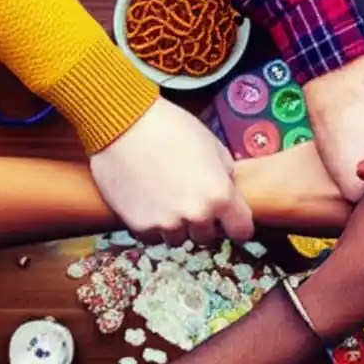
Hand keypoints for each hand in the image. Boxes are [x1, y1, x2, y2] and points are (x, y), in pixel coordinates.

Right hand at [90, 98, 252, 246]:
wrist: (123, 125)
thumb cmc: (171, 128)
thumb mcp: (212, 145)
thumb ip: (225, 173)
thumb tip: (227, 188)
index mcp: (220, 195)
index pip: (241, 231)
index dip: (236, 225)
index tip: (230, 220)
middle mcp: (197, 215)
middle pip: (207, 236)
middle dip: (202, 221)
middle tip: (188, 198)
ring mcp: (167, 224)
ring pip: (178, 238)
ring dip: (176, 224)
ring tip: (164, 197)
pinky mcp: (140, 226)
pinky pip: (152, 235)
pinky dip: (151, 223)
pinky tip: (146, 200)